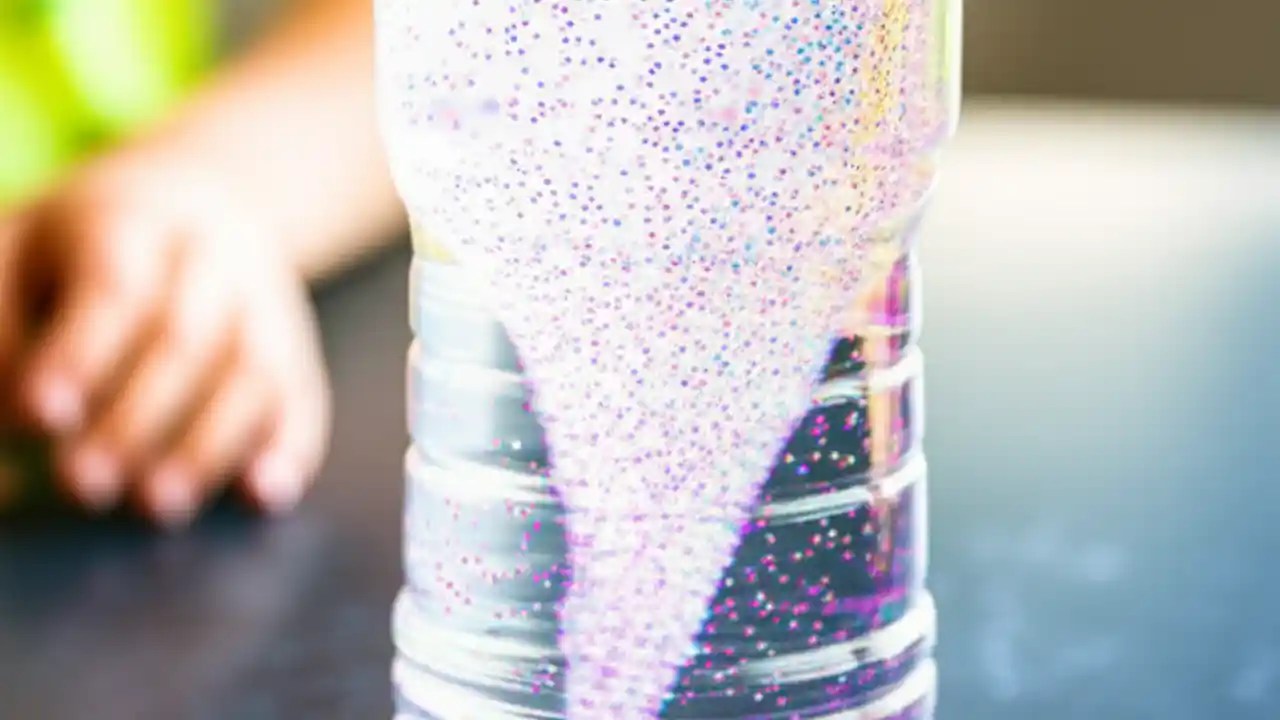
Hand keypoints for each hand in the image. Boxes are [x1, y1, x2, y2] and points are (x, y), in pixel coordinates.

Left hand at [0, 149, 330, 526]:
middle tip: (81, 485)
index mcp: (133, 225)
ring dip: (208, 447)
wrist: (207, 205)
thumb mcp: (21, 252)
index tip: (40, 415)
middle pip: (185, 339)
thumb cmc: (86, 248)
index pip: (114, 288)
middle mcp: (215, 262)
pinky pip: (305, 402)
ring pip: (254, 375)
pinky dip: (290, 451)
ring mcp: (268, 308)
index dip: (79, 354)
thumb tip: (15, 420)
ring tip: (158, 505)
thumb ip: (1, 326)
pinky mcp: (299, 354)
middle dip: (134, 419)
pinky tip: (262, 494)